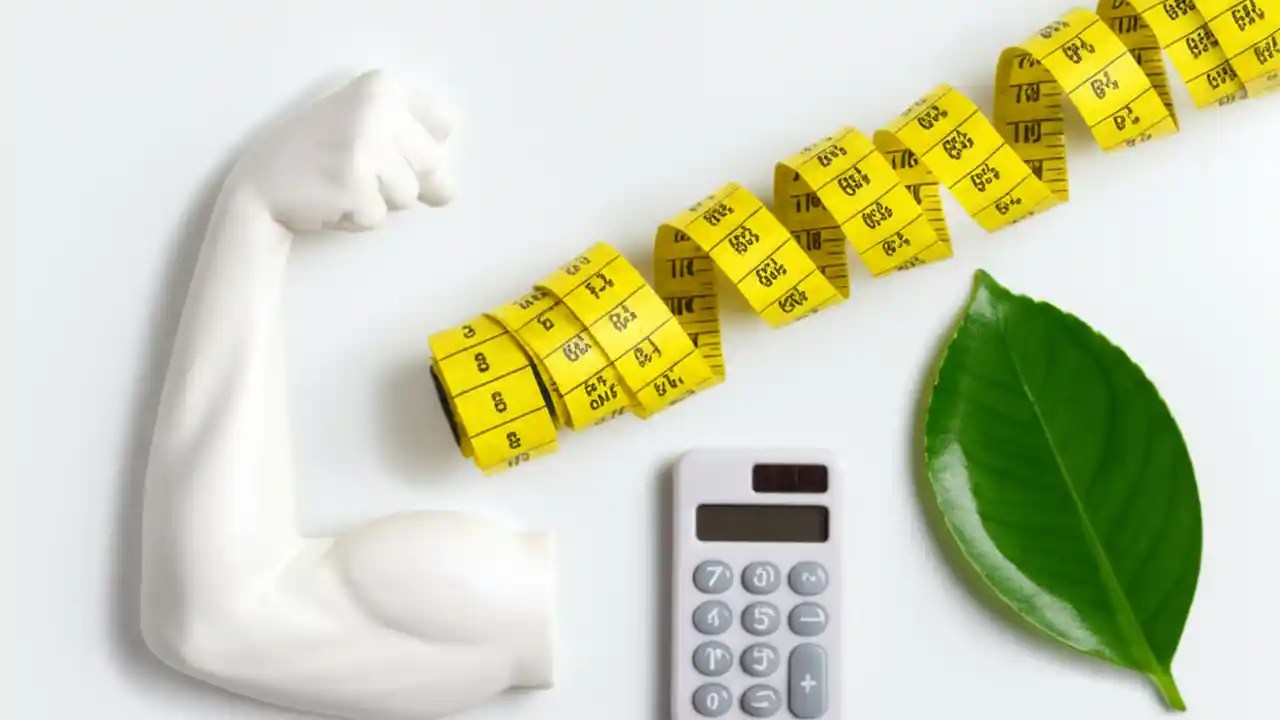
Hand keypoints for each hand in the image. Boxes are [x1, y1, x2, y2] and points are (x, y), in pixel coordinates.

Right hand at [227, 69, 457, 232]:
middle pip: (433, 165)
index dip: (415, 147)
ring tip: (342, 183)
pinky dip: (357, 218)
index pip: (444, 125)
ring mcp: (365, 145)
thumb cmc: (320, 157)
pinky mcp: (354, 185)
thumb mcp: (369, 130)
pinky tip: (330, 199)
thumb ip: (415, 149)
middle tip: (357, 169)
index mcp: (383, 86)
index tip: (383, 145)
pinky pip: (378, 217)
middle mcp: (377, 108)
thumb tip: (448, 191)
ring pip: (408, 196)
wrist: (260, 184)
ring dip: (378, 201)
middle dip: (401, 179)